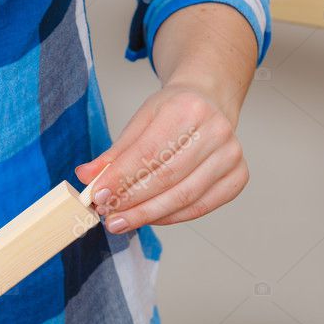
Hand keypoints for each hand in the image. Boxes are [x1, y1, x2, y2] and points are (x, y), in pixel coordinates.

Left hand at [75, 82, 248, 232]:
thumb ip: (114, 153)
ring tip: (123, 221)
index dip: (122, 178)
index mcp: (188, 109)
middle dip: (133, 202)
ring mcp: (231, 155)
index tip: (99, 196)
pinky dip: (171, 217)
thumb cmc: (174, 112)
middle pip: (167, 178)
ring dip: (149, 215)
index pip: (149, 152)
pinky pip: (200, 206)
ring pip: (184, 197)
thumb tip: (86, 178)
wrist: (209, 102)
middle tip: (108, 216)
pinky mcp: (237, 176)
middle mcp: (216, 130)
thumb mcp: (140, 122)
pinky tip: (149, 218)